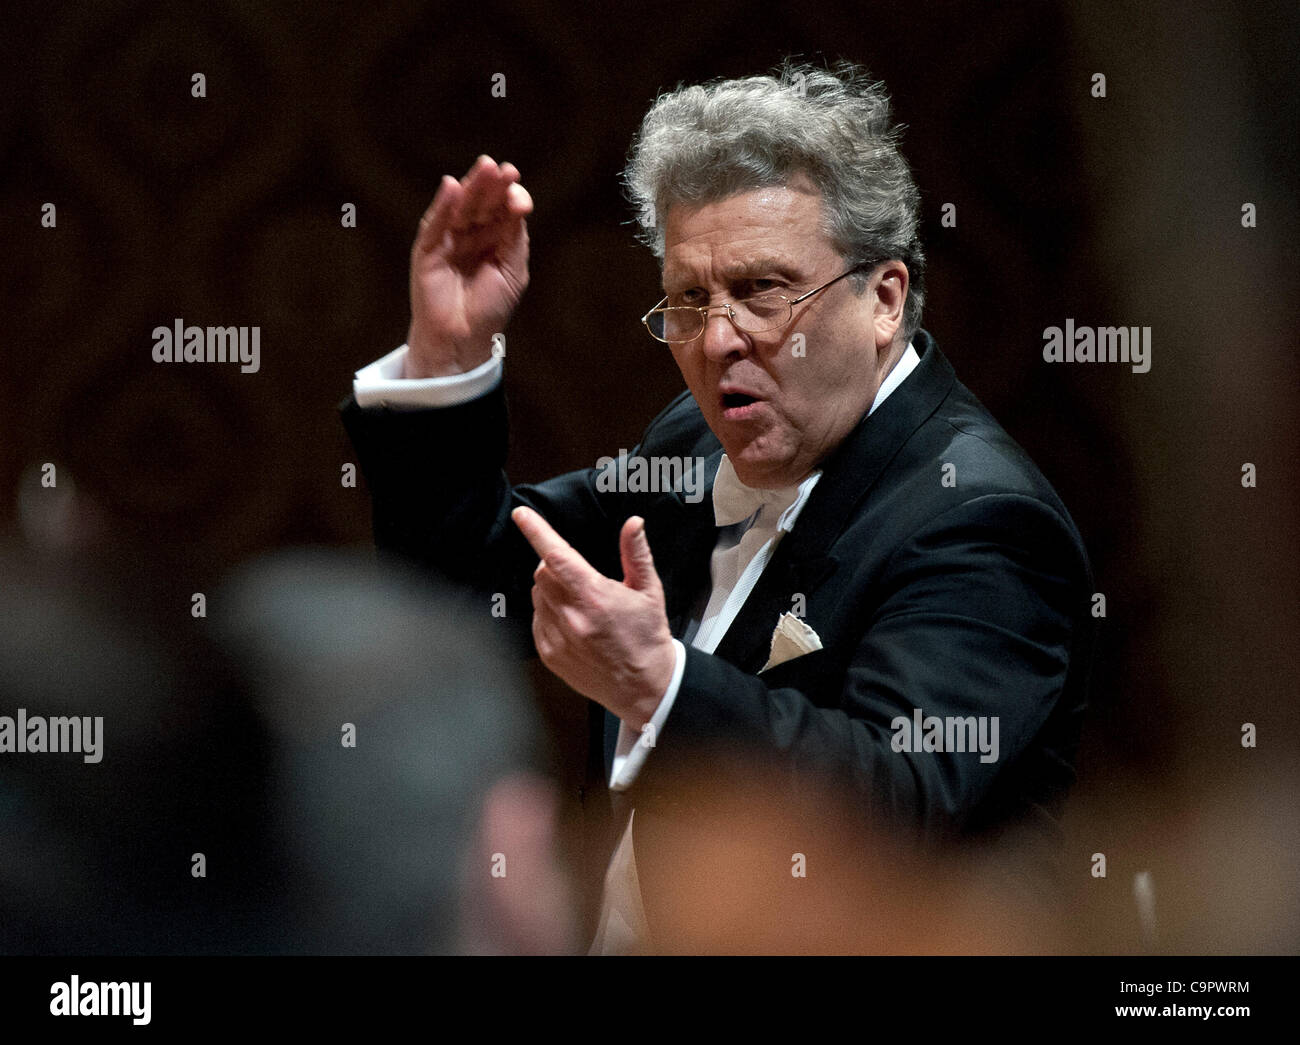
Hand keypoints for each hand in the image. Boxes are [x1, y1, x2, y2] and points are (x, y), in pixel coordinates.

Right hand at [406, 155, 532, 377]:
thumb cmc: (490, 308)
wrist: (463, 339)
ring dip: (472, 187)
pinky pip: (435, 224)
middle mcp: (472, 234)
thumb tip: (516, 201)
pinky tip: (452, 187)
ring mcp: (449, 239)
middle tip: (503, 169)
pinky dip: (443, 206)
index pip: (504, 210)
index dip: (512, 199)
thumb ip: (514, 237)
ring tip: (484, 167)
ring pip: (460, 207)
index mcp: (496, 238)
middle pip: (483, 203)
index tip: (520, 198)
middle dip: (493, 185)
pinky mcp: (428, 249)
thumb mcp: (512, 270)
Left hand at [512, 507, 676, 729]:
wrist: (644, 687)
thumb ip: (636, 554)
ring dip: (551, 590)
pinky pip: (536, 620)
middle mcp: (572, 618)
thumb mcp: (649, 591)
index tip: (522, 515)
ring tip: (580, 603)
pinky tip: (572, 622)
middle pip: (543, 573)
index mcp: (595, 597)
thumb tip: (633, 524)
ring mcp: (558, 638)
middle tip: (578, 576)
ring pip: (537, 596)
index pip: (557, 556)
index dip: (536, 531)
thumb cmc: (647, 638)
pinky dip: (548, 613)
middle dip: (554, 565)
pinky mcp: (550, 655)